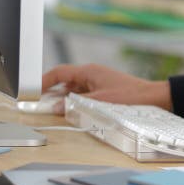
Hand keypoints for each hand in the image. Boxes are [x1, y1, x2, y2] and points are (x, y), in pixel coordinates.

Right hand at [42, 64, 171, 113]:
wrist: (153, 98)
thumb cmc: (129, 97)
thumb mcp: (98, 102)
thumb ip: (75, 105)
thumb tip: (55, 108)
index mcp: (89, 71)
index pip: (59, 73)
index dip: (42, 82)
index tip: (30, 92)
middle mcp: (91, 74)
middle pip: (64, 82)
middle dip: (50, 93)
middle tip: (38, 105)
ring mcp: (97, 82)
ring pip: (72, 90)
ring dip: (63, 99)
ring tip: (54, 111)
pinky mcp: (102, 90)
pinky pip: (82, 95)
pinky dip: (74, 102)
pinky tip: (72, 112)